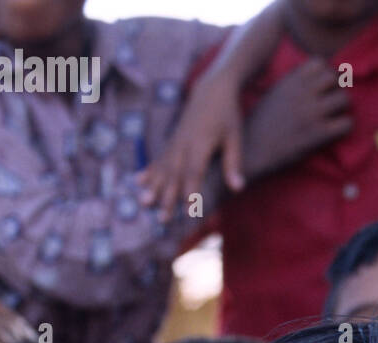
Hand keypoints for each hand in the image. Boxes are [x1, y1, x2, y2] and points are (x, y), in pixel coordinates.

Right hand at [139, 71, 245, 217]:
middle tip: (161, 219)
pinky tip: (139, 182)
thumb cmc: (228, 115)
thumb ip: (234, 163)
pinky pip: (159, 157)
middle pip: (174, 175)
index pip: (193, 173)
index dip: (190, 192)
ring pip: (162, 167)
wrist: (213, 89)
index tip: (188, 212)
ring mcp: (175, 141)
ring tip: (143, 203)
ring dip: (153, 187)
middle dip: (167, 197)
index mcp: (200, 144)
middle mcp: (183, 143)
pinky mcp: (173, 139)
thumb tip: (237, 188)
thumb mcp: (235, 138)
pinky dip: (150, 170)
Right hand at [240, 58, 351, 182]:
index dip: (325, 74)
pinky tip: (335, 133)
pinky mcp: (318, 134)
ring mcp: (311, 112)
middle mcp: (302, 92)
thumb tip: (311, 80)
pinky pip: (346, 124)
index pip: (319, 63)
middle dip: (337, 89)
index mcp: (289, 80)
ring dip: (343, 109)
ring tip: (335, 118)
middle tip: (332, 104)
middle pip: (335, 78)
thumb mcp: (274, 94)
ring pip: (344, 99)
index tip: (322, 87)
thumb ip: (292, 84)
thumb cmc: (261, 124)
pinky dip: (345, 128)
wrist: (252, 150)